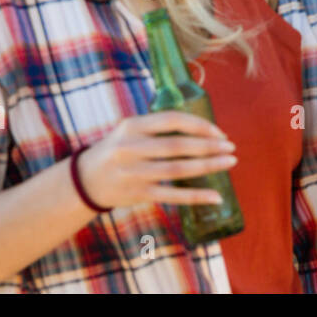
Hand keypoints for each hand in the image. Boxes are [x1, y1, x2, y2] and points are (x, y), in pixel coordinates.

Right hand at [77, 111, 236, 209]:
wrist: (85, 181)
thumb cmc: (117, 150)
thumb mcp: (129, 129)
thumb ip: (158, 126)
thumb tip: (201, 126)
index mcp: (132, 126)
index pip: (171, 120)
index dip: (199, 125)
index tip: (219, 132)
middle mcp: (131, 148)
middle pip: (177, 146)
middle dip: (209, 146)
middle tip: (231, 147)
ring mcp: (134, 173)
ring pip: (178, 170)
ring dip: (208, 166)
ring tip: (230, 163)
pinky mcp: (138, 194)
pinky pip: (173, 195)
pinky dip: (196, 195)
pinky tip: (216, 196)